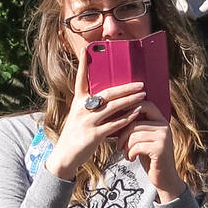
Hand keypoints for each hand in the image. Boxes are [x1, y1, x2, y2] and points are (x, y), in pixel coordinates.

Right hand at [44, 42, 144, 180]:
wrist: (65, 157)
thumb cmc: (75, 135)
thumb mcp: (79, 117)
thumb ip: (92, 107)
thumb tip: (110, 98)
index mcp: (77, 103)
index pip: (80, 80)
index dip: (82, 65)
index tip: (85, 50)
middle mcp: (81, 109)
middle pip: (106, 94)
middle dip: (125, 88)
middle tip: (140, 84)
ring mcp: (87, 122)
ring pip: (112, 107)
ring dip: (129, 100)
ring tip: (143, 95)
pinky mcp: (93, 135)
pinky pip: (113, 124)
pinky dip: (126, 118)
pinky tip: (136, 113)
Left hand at [120, 101, 183, 201]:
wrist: (165, 178)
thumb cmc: (150, 158)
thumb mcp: (144, 140)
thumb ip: (138, 127)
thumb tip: (117, 115)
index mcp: (161, 121)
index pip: (145, 105)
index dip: (130, 108)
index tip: (117, 117)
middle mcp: (164, 126)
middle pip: (134, 122)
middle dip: (122, 135)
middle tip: (119, 146)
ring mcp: (164, 137)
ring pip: (134, 135)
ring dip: (125, 146)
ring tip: (126, 154)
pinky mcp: (160, 149)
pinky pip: (137, 146)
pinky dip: (130, 153)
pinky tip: (131, 158)